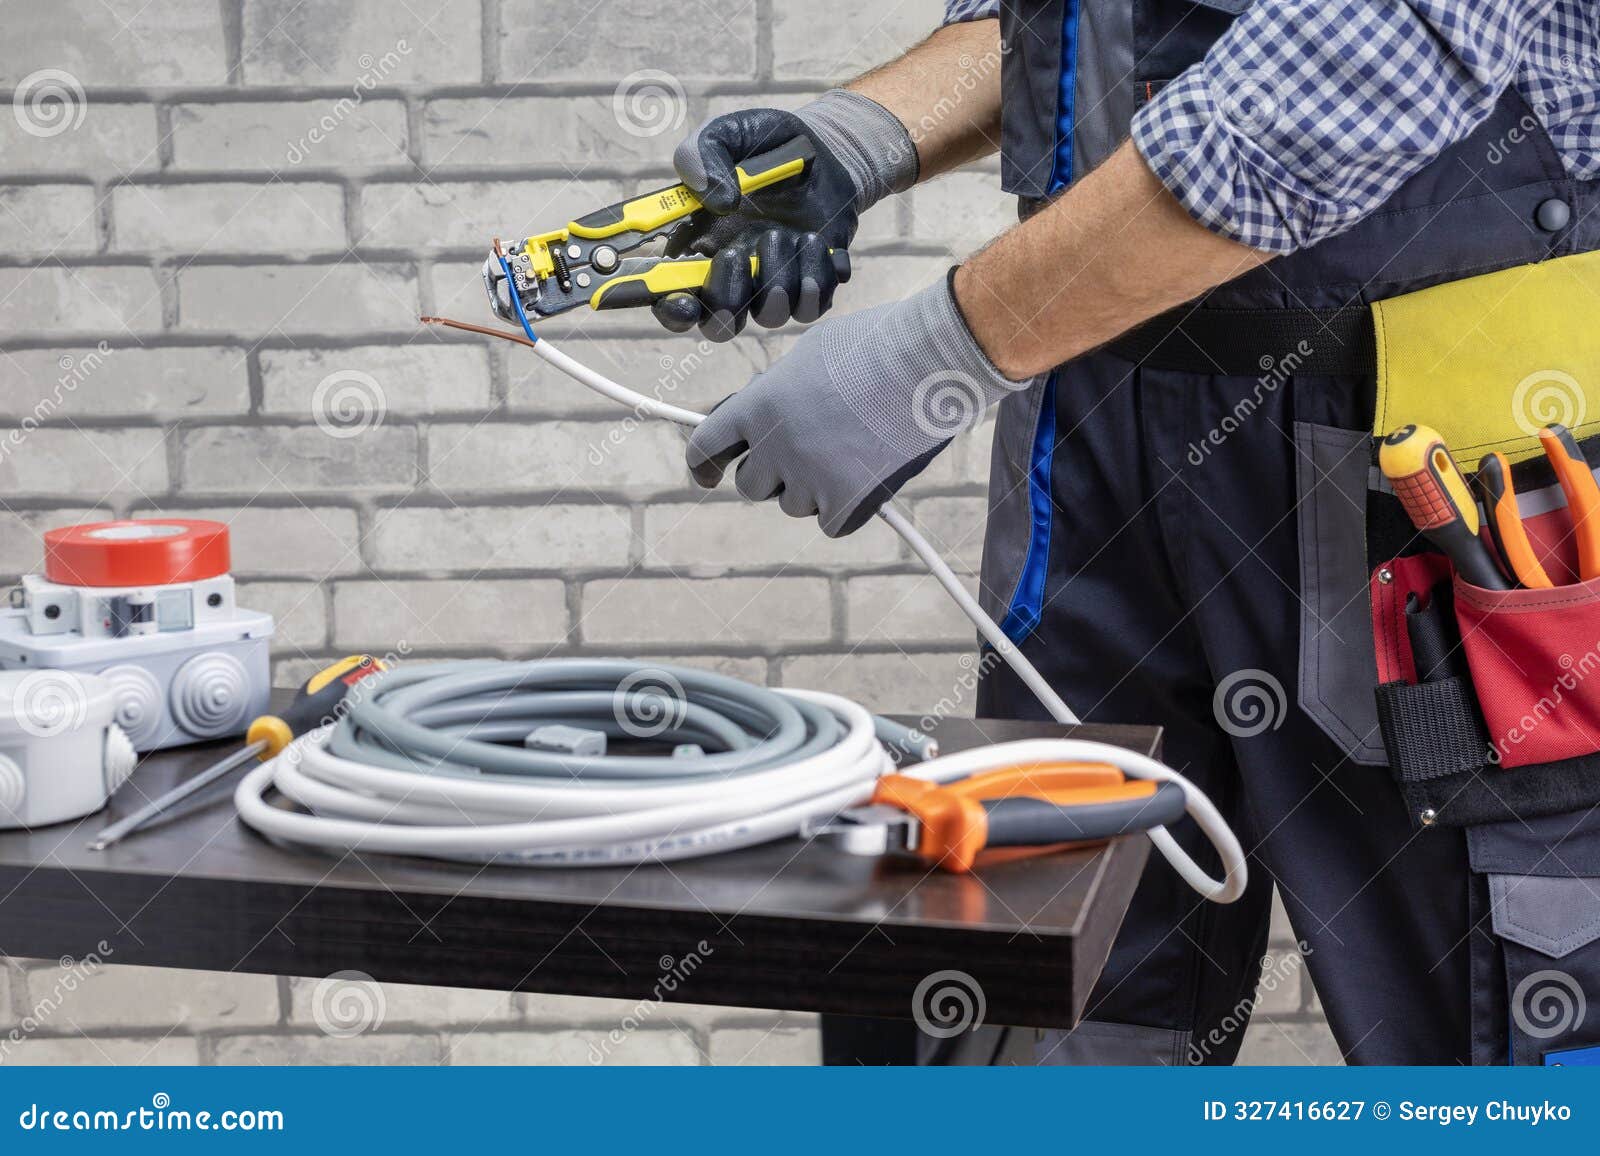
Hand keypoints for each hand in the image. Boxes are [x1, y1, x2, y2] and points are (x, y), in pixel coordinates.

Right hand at [654, 92, 916, 340]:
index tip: (684, 300)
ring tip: (792, 234)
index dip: (672, 310)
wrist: (827, 150)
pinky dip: (817, 277)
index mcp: (696, 246)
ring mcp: (773, 283)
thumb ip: (703, 155)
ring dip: (780, 277)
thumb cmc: (767, 144)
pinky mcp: (811, 285)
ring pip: (770, 316)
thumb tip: (716, 199)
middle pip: (719, 324)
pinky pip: (812, 306)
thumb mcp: (727, 133)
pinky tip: (818, 242)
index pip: (672, 297)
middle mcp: (732, 275)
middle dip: (727, 301)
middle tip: (737, 254)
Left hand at [686, 273, 1036, 535]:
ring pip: (793, 504)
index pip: (707, 445)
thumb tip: (769, 414)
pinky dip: (846, 508)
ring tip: (851, 451)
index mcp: (758, 405)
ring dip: (812, 487)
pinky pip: (830, 523)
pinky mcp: (846, 503)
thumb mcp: (811, 354)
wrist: (930, 360)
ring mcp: (810, 477)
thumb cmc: (878, 343)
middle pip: (751, 485)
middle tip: (805, 456)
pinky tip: (868, 475)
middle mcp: (775, 445)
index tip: (705, 476)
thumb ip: (779, 391)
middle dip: (771, 474)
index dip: (703, 464)